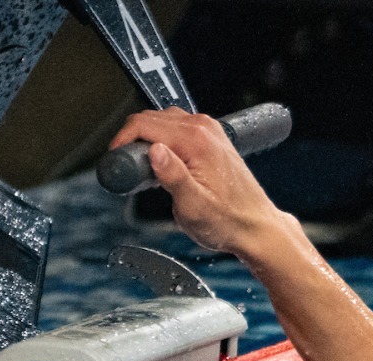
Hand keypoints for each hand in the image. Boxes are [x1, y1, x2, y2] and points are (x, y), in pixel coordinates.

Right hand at [108, 110, 297, 261]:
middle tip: (131, 173)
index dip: (121, 142)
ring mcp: (209, 131)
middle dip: (133, 142)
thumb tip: (154, 151)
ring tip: (148, 172)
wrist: (257, 228)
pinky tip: (165, 166)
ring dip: (147, 141)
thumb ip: (172, 177)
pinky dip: (163, 142)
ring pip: (161, 122)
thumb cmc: (230, 222)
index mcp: (196, 139)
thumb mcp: (193, 207)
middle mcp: (204, 128)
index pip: (142, 124)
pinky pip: (175, 129)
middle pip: (149, 119)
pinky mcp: (211, 138)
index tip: (115, 162)